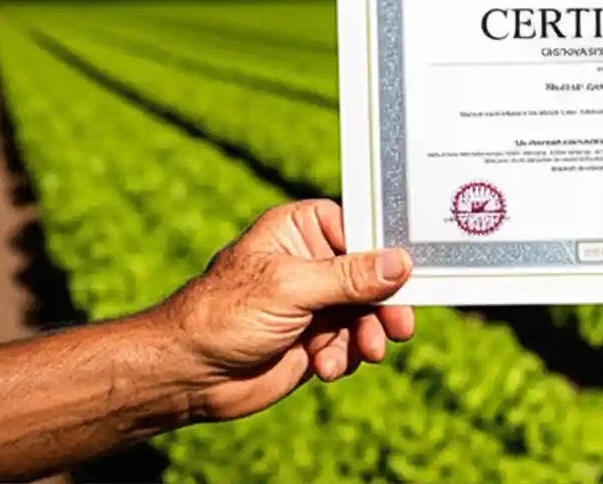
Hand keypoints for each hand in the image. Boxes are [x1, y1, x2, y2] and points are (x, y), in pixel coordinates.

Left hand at [154, 199, 414, 420]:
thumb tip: (400, 263)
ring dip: (365, 336)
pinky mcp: (315, 338)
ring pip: (366, 314)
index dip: (388, 252)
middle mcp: (311, 262)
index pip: (361, 229)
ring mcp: (314, 302)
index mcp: (300, 230)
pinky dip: (345, 356)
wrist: (189, 374)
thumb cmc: (224, 314)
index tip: (413, 273)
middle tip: (398, 328)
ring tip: (361, 353)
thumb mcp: (291, 288)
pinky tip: (325, 367)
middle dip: (383, 306)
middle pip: (372, 276)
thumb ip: (350, 276)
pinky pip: (351, 343)